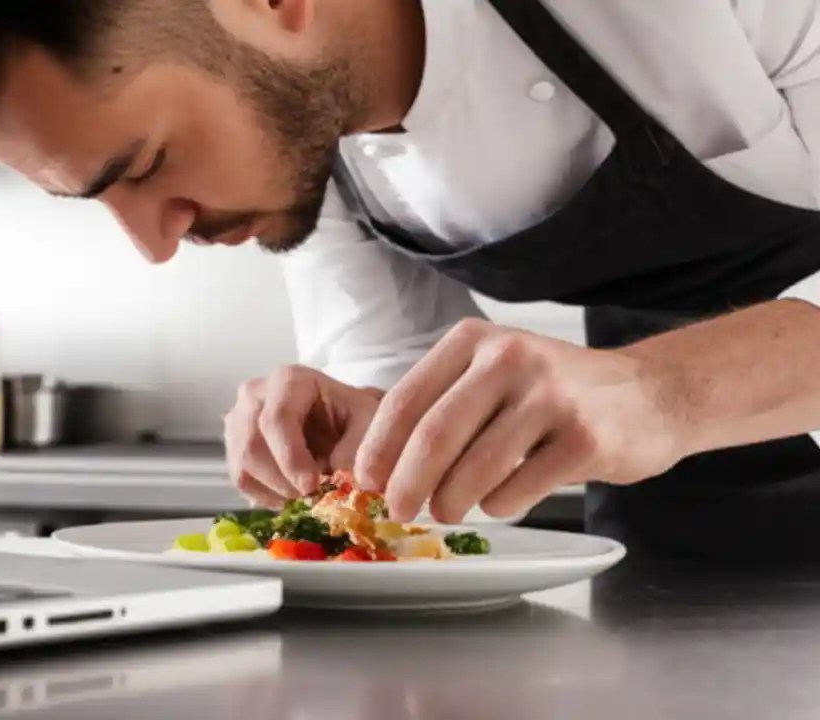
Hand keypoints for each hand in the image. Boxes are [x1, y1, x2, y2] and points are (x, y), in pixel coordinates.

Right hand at [224, 366, 380, 506]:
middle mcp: (255, 393)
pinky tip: (288, 496)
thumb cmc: (351, 416)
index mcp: (288, 379)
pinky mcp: (234, 442)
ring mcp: (238, 417)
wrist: (337, 418)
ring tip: (303, 496)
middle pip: (251, 444)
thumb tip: (337, 470)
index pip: (276, 419)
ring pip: (242, 464)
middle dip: (281, 480)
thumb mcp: (367, 422)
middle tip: (310, 497)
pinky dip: (262, 495)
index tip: (312, 486)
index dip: (290, 457)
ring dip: (273, 489)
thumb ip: (358, 444)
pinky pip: (238, 477)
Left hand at [355, 319, 684, 522]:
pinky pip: (519, 489)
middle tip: (398, 510)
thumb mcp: (493, 374)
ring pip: (475, 468)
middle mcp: (509, 358)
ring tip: (447, 510)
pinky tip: (500, 500)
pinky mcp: (585, 438)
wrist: (651, 393)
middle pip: (434, 436)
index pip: (405, 399)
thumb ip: (442, 405)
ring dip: (451, 501)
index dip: (378, 449)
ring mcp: (551, 397)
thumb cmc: (556, 392)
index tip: (365, 482)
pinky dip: (498, 505)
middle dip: (406, 484)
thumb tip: (381, 464)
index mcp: (473, 341)